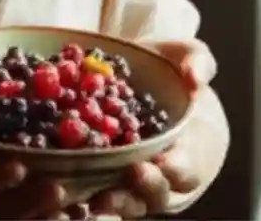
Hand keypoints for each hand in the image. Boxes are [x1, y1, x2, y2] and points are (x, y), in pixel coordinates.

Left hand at [83, 39, 217, 218]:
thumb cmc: (169, 71)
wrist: (138, 77)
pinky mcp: (105, 182)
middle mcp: (163, 176)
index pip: (187, 168)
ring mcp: (134, 185)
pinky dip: (81, 203)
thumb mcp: (187, 56)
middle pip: (154, 195)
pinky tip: (63, 200)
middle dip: (137, 192)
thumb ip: (197, 62)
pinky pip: (96, 198)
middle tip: (118, 185)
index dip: (175, 168)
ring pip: (125, 204)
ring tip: (90, 201)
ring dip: (109, 205)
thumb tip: (195, 78)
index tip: (159, 162)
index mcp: (190, 150)